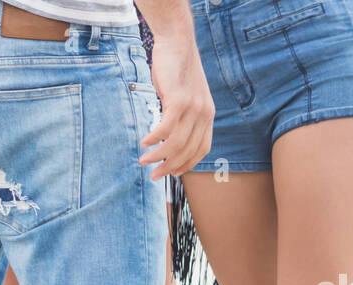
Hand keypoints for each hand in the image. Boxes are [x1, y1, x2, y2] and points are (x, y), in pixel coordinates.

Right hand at [140, 34, 214, 179]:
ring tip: (144, 161)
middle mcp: (204, 113)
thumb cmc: (176, 69)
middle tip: (153, 175)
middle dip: (168, 166)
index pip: (201, 149)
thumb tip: (168, 136)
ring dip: (158, 156)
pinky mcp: (179, 100)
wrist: (177, 42)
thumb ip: (182, 115)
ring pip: (176, 143)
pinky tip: (144, 142)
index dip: (187, 164)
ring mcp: (193, 107)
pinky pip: (166, 129)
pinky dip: (154, 139)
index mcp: (208, 114)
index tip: (172, 173)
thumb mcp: (185, 95)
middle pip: (187, 150)